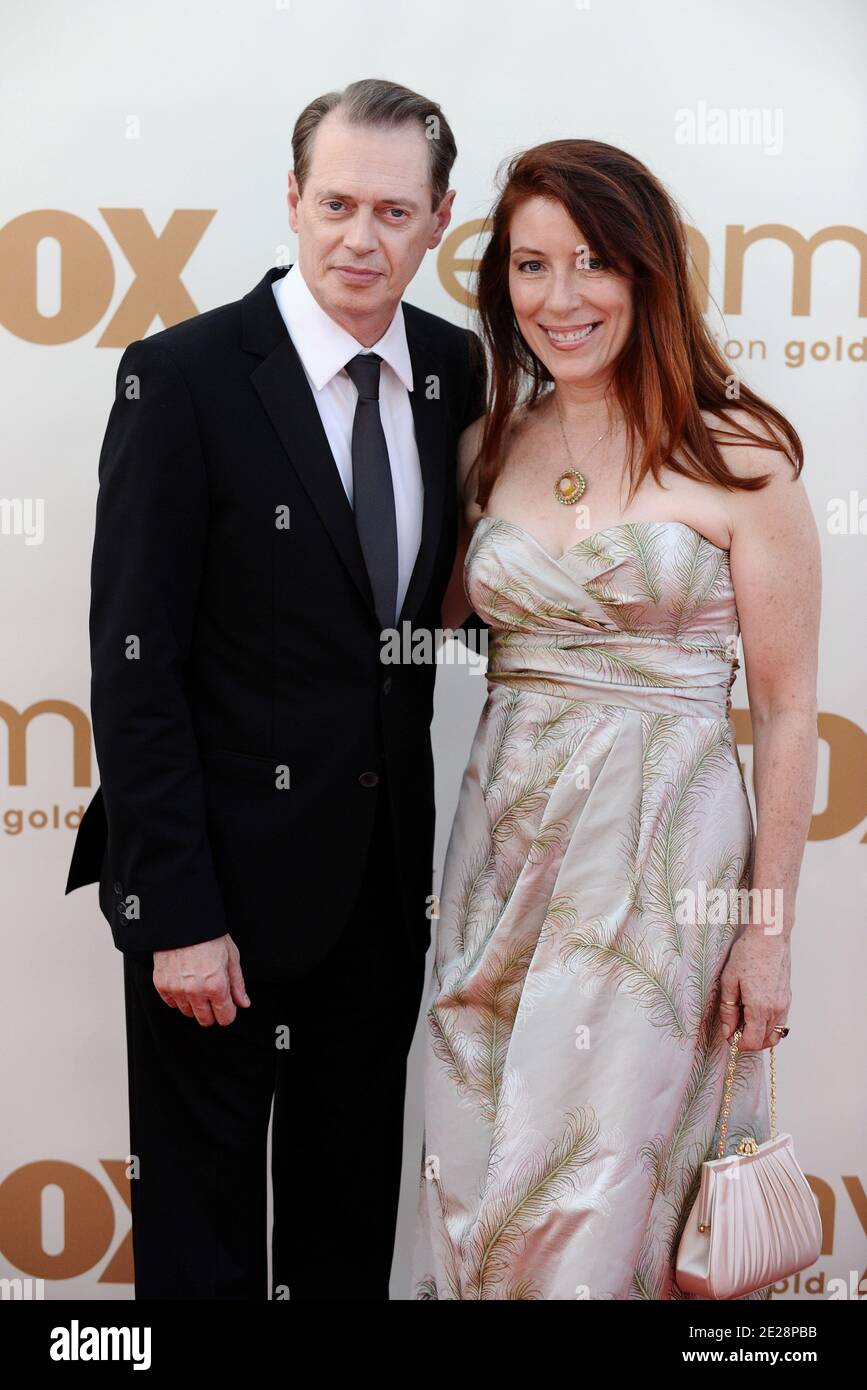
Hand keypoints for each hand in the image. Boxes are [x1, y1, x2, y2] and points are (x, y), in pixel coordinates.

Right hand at [152, 934, 250, 1026]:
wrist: (183, 923)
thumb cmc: (209, 937)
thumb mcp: (231, 957)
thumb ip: (237, 984)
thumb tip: (243, 1003)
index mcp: (216, 986)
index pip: (225, 1017)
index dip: (228, 1014)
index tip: (227, 1008)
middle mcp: (196, 991)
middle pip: (205, 1020)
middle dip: (212, 1013)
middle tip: (213, 997)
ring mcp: (177, 990)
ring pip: (188, 1013)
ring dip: (194, 1004)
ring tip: (197, 986)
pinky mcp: (162, 985)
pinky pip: (171, 1003)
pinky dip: (178, 997)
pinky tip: (184, 983)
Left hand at [718, 929, 790, 1051]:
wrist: (769, 937)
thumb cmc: (747, 954)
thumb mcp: (729, 982)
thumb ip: (728, 1010)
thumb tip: (727, 1031)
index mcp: (760, 1007)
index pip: (752, 1041)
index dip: (738, 1045)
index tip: (728, 1037)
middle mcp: (776, 1009)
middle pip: (765, 1041)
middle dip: (748, 1042)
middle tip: (734, 1030)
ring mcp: (785, 1004)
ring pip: (775, 1034)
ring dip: (760, 1035)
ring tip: (744, 1022)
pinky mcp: (787, 997)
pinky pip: (780, 1022)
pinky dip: (768, 1025)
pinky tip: (755, 1012)